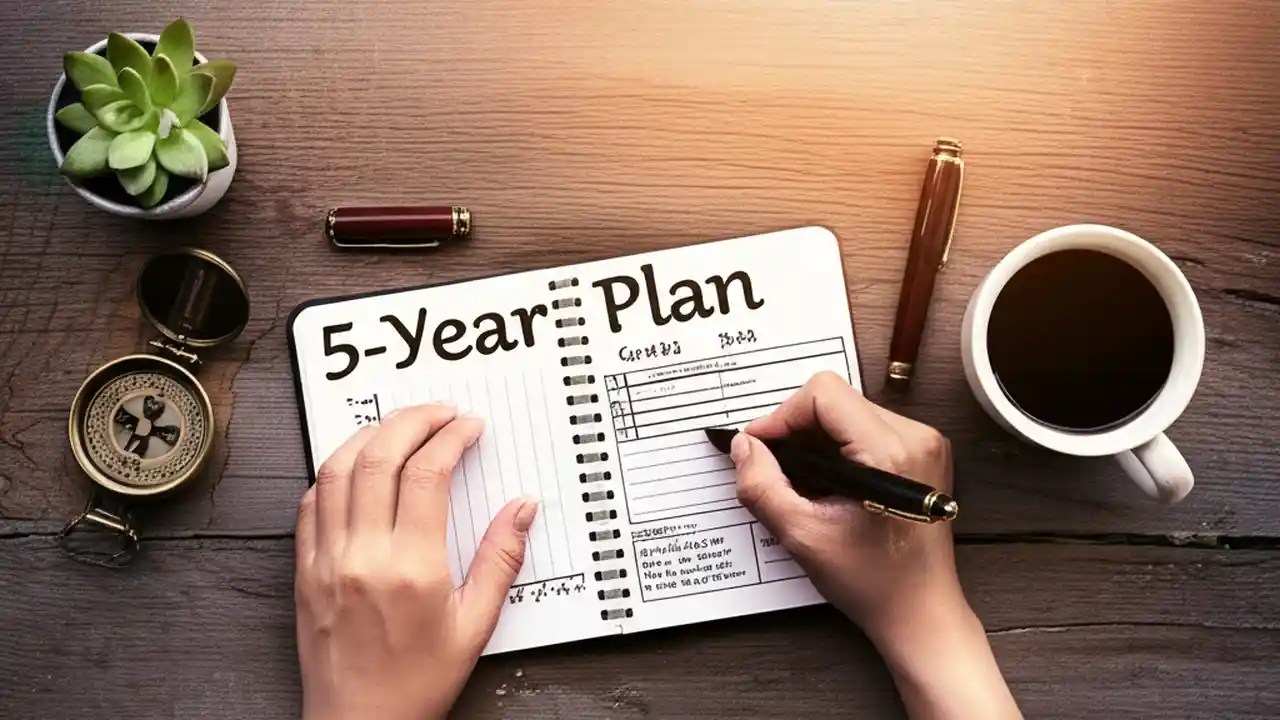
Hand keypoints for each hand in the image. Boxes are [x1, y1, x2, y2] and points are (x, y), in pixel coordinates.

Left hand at [293, 404, 538, 719]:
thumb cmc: (417, 683)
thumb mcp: (476, 624)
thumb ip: (500, 559)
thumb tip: (522, 508)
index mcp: (412, 567)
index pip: (428, 473)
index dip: (452, 437)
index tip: (469, 428)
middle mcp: (363, 555)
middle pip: (380, 455)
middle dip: (413, 420)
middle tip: (439, 413)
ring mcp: (326, 560)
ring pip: (337, 469)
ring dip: (369, 435)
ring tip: (398, 426)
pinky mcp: (304, 570)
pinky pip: (310, 503)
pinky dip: (333, 472)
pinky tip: (356, 467)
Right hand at [729, 371, 1019, 718]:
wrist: (921, 611)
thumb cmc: (873, 582)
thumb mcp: (803, 536)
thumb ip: (763, 486)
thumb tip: (743, 447)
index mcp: (890, 453)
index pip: (823, 394)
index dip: (782, 416)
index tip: (761, 448)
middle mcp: (915, 437)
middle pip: (835, 399)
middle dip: (797, 429)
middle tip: (778, 469)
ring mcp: (924, 443)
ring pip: (848, 410)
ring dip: (816, 438)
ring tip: (804, 480)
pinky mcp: (923, 452)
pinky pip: (866, 427)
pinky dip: (838, 446)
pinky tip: (828, 482)